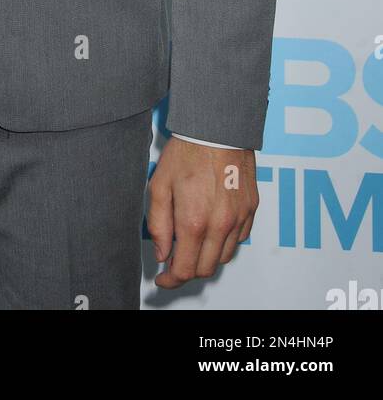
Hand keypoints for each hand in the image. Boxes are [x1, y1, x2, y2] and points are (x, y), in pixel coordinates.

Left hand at [147, 138, 257, 287]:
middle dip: (188, 271)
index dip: (171, 280)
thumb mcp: (159, 185)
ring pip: (224, 257)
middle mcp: (220, 226)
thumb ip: (158, 224)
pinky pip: (239, 239)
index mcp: (194, 222)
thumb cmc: (187, 152)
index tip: (163, 278)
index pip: (185, 269)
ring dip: (207, 257)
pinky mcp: (251, 210)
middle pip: (206, 269)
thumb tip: (162, 253)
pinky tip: (212, 227)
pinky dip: (224, 241)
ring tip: (192, 241)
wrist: (218, 128)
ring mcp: (239, 219)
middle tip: (174, 260)